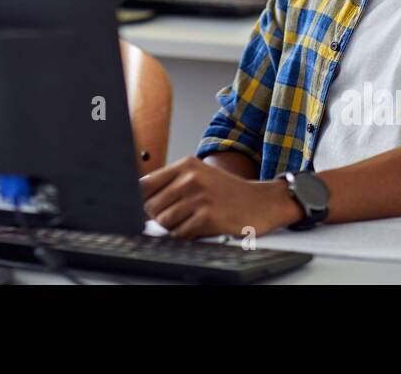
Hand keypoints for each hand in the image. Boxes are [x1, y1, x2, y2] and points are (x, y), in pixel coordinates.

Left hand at [140, 156, 299, 238]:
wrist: (260, 202)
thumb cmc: (226, 191)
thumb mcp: (199, 175)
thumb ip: (171, 184)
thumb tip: (139, 201)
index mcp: (185, 165)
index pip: (145, 184)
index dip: (140, 200)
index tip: (143, 208)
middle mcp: (190, 178)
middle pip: (151, 206)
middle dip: (158, 217)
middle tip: (176, 217)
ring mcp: (199, 198)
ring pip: (164, 222)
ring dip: (173, 227)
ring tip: (190, 221)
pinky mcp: (207, 217)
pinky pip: (180, 234)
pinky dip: (186, 235)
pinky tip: (199, 227)